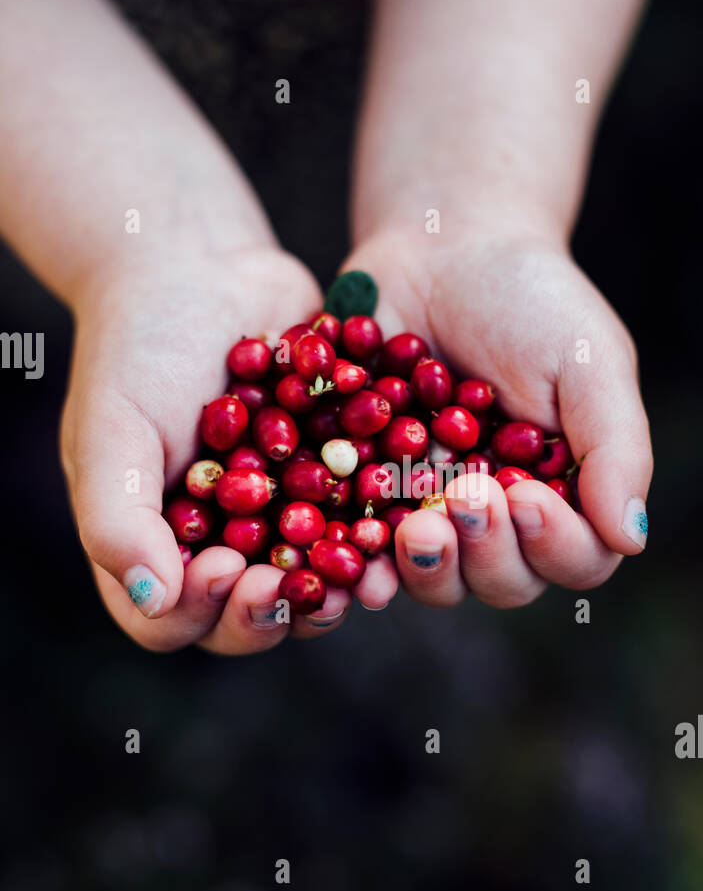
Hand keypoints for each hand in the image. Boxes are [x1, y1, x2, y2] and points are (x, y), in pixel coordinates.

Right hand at [60, 245, 397, 651]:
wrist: (201, 270)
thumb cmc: (136, 350)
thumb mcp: (111, 430)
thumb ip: (119, 519)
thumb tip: (156, 599)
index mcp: (155, 550)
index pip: (173, 619)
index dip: (204, 612)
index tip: (226, 570)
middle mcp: (220, 548)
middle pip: (252, 616)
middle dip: (277, 611)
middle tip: (297, 587)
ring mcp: (282, 522)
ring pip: (314, 582)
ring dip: (338, 586)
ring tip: (363, 575)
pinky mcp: (335, 487)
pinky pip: (361, 523)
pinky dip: (380, 528)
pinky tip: (403, 519)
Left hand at [343, 225, 652, 608]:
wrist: (440, 249)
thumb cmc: (531, 299)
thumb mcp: (590, 360)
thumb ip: (616, 448)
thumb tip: (633, 540)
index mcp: (566, 494)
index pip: (578, 559)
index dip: (555, 546)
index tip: (526, 496)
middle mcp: (502, 520)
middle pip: (505, 582)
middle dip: (487, 554)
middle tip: (467, 497)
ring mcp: (431, 513)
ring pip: (437, 581)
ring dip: (428, 566)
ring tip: (414, 527)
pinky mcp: (366, 497)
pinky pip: (363, 550)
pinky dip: (361, 558)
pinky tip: (348, 544)